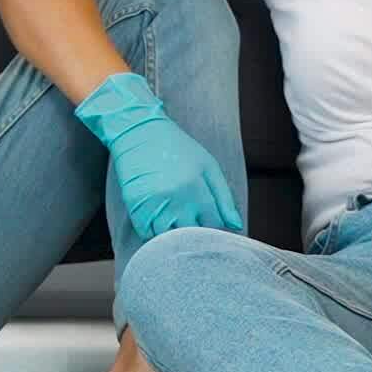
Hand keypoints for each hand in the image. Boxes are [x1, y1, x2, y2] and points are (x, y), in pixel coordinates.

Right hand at [73, 73, 244, 240]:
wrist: (139, 132)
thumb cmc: (178, 148)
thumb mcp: (207, 166)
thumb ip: (224, 197)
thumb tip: (236, 225)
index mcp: (196, 187)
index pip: (212, 225)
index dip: (213, 228)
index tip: (209, 225)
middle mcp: (175, 198)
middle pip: (191, 236)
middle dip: (195, 237)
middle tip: (192, 227)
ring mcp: (153, 203)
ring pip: (168, 239)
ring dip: (173, 236)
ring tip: (174, 220)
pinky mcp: (135, 205)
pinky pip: (147, 233)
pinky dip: (153, 231)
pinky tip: (158, 217)